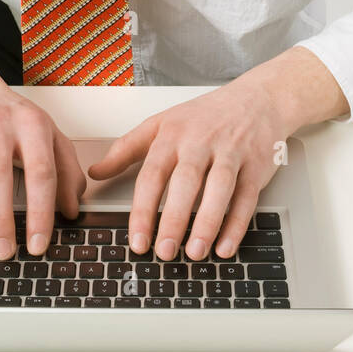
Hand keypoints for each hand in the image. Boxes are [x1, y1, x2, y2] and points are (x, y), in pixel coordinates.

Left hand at [86, 74, 287, 262]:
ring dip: (206, 222)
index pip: (152, 174)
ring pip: (219, 188)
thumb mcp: (161, 123)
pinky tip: (225, 246)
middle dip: (173, 219)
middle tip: (163, 252)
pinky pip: (246, 197)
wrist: (256, 99)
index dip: (143, 210)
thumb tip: (95, 173)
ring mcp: (231, 153)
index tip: (137, 240)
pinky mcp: (256, 165)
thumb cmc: (205, 116)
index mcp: (173, 135)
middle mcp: (201, 143)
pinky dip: (237, 224)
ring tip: (194, 252)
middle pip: (185, 182)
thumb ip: (126, 149)